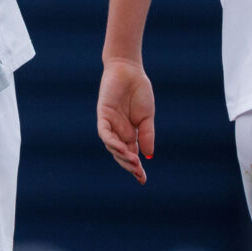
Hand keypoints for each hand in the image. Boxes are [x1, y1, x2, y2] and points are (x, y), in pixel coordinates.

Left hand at [96, 58, 154, 183]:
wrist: (130, 70)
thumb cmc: (139, 91)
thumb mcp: (146, 117)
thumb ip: (147, 135)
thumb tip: (149, 155)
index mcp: (129, 133)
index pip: (131, 155)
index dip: (136, 168)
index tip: (142, 180)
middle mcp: (118, 131)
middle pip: (120, 154)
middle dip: (129, 165)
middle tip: (138, 173)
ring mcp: (110, 124)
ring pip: (112, 146)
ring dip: (122, 155)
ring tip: (134, 162)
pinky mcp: (103, 115)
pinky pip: (104, 133)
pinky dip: (112, 142)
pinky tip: (122, 148)